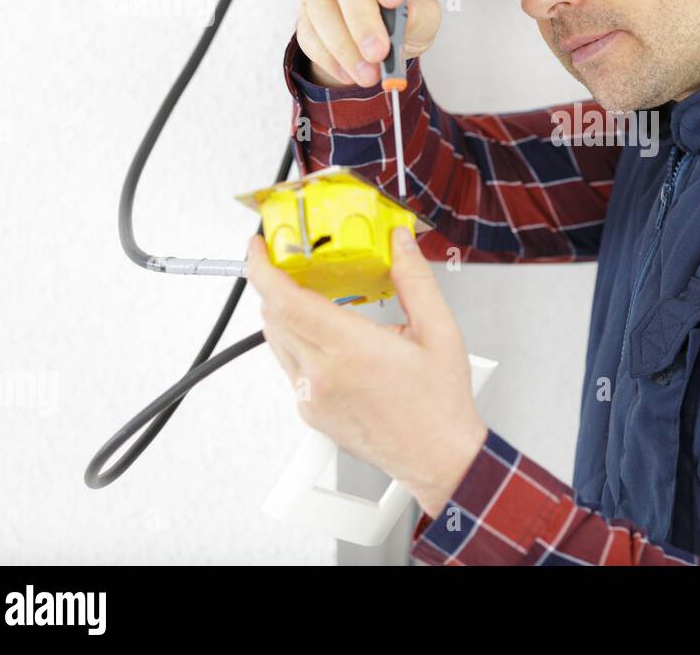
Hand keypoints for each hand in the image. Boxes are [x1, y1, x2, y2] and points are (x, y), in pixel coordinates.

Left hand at [245, 225, 486, 516]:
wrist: (439, 457)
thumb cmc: (440, 403)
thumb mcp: (438, 330)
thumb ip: (414, 279)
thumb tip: (399, 242)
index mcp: (351, 350)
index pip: (286, 302)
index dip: (262, 269)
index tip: (259, 249)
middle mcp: (322, 376)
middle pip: (274, 317)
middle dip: (276, 285)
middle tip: (293, 265)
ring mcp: (311, 398)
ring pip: (277, 342)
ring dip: (284, 314)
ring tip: (313, 298)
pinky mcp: (310, 413)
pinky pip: (290, 367)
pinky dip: (298, 343)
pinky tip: (328, 339)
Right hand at [297, 0, 442, 87]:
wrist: (386, 34)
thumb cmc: (408, 12)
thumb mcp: (426, 13)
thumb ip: (420, 15)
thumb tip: (406, 21)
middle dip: (362, 21)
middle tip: (379, 52)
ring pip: (321, 8)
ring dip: (344, 46)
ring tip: (368, 73)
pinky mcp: (306, 12)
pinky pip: (309, 33)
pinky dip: (329, 58)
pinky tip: (349, 73)